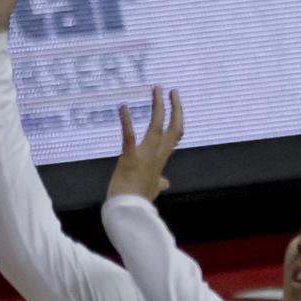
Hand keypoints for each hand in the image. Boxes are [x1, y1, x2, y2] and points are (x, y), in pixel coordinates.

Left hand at [108, 86, 182, 202]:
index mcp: (161, 159)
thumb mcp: (152, 188)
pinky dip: (126, 121)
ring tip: (156, 89)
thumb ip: (159, 182)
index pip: (175, 134)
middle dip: (174, 108)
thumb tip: (165, 183)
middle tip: (172, 90)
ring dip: (157, 106)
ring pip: (156, 126)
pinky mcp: (129, 158)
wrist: (127, 211)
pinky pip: (129, 136)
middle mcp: (157, 155)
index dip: (177, 117)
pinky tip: (122, 107)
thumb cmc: (137, 199)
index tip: (175, 101)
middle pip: (173, 128)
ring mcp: (144, 156)